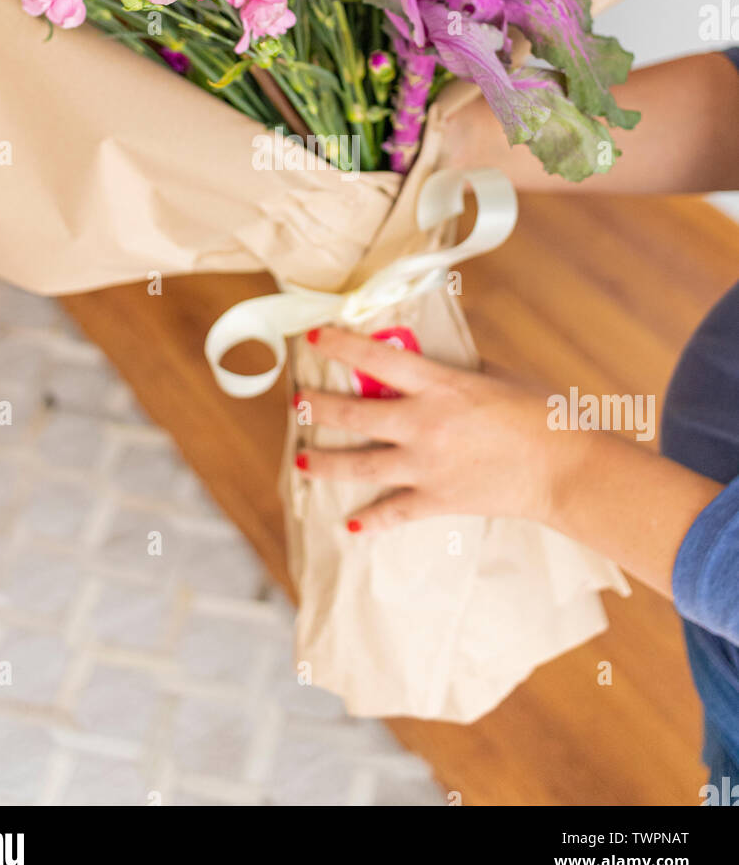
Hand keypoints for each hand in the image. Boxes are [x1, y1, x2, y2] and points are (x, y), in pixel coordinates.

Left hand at [294, 326, 558, 532]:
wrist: (566, 469)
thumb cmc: (542, 414)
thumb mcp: (496, 377)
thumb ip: (457, 372)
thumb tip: (431, 366)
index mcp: (440, 385)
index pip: (376, 358)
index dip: (339, 346)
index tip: (315, 338)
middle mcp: (423, 424)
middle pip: (353, 415)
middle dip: (318, 407)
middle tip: (298, 403)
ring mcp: (426, 466)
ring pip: (359, 465)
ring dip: (325, 463)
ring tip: (303, 460)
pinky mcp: (437, 500)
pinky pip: (392, 512)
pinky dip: (370, 520)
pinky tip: (351, 525)